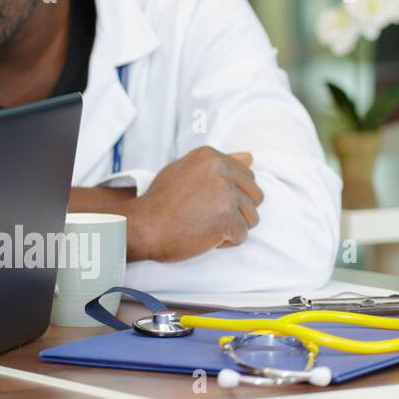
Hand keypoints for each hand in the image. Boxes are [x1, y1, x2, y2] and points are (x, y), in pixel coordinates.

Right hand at [128, 147, 263, 261]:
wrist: (142, 226)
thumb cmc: (161, 202)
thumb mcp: (185, 172)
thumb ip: (218, 164)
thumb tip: (250, 157)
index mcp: (210, 156)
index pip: (246, 176)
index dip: (230, 194)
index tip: (204, 200)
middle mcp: (220, 170)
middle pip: (255, 196)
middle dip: (236, 210)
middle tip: (205, 214)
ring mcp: (225, 194)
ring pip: (251, 217)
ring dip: (231, 227)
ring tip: (203, 224)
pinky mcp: (227, 218)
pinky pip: (241, 236)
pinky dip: (225, 242)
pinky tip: (203, 235)